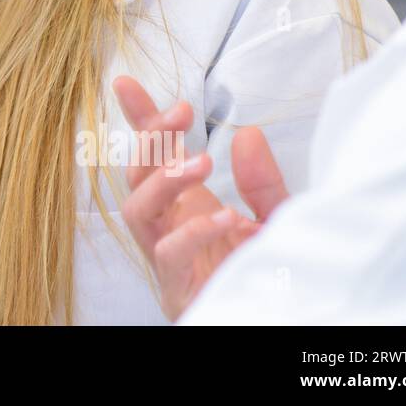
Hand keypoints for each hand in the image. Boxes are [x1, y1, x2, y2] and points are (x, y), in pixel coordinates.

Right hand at [113, 75, 288, 319]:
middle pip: (136, 175)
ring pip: (137, 210)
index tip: (124, 82)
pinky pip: (170, 254)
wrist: (281, 323)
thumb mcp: (276, 219)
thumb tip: (248, 133)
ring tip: (202, 163)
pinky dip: (194, 231)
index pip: (152, 155)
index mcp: (184, 206)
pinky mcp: (177, 289)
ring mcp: (167, 257)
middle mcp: (168, 227)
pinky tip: (226, 217)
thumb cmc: (268, 275)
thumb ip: (263, 183)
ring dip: (163, 181)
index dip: (138, 119)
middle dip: (151, 138)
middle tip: (181, 113)